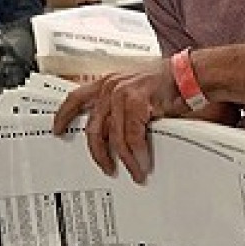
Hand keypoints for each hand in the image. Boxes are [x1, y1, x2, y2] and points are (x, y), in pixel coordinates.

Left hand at [51, 59, 186, 183]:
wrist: (188, 73)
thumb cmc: (165, 83)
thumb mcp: (134, 90)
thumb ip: (119, 108)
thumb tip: (112, 135)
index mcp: (106, 83)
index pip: (75, 98)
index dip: (64, 116)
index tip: (56, 130)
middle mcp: (110, 87)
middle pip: (93, 128)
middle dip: (99, 153)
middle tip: (106, 168)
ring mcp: (122, 93)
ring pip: (114, 137)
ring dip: (125, 159)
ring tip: (133, 171)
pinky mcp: (137, 101)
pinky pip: (133, 136)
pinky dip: (138, 154)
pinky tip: (142, 163)